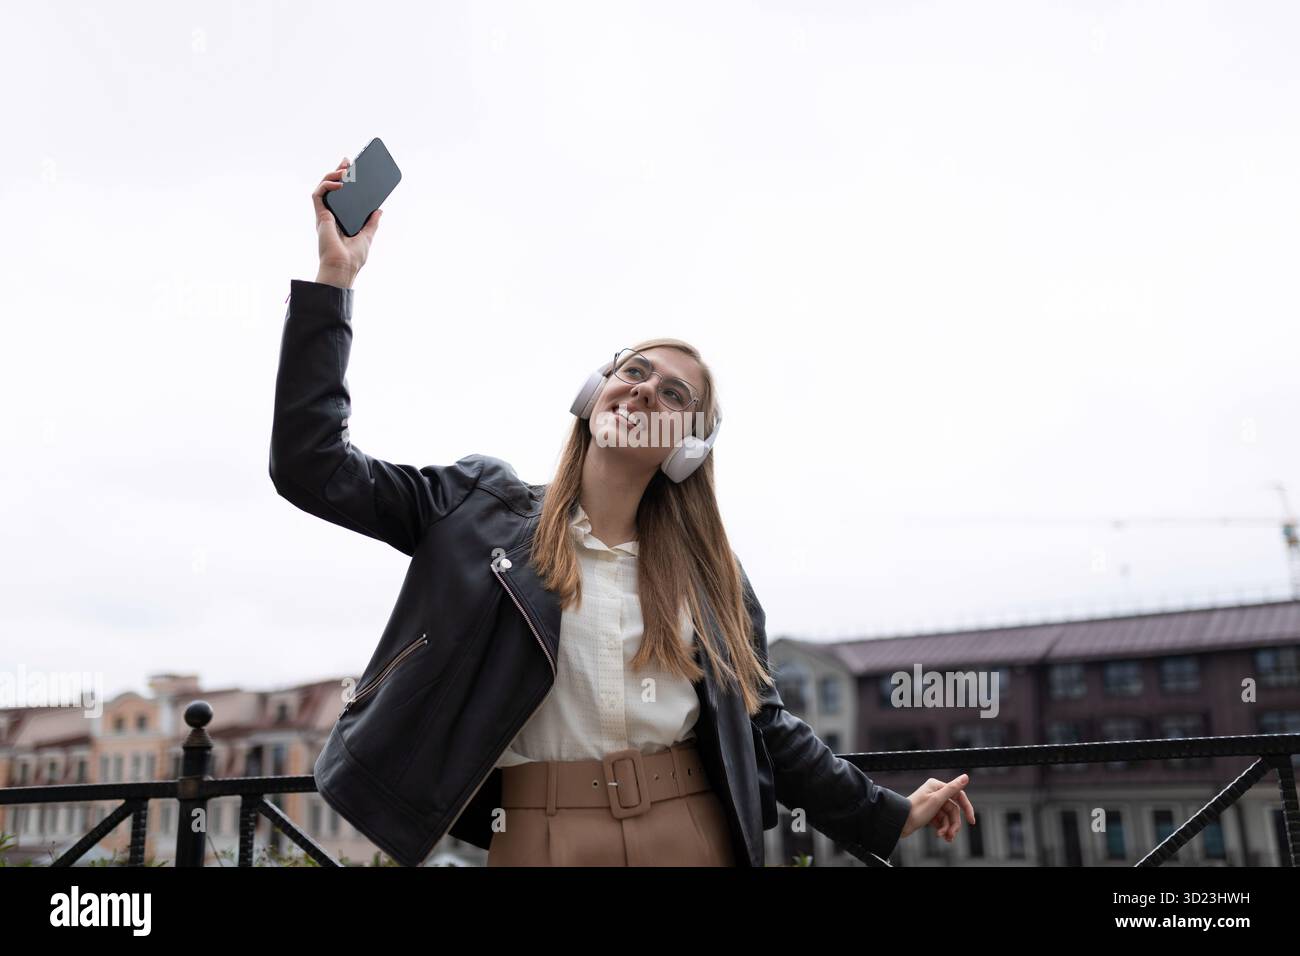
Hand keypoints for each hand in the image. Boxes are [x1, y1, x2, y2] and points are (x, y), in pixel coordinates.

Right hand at [312, 156, 382, 285]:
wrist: (343, 267)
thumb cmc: (353, 258)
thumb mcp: (367, 236)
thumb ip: (371, 223)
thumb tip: (379, 210)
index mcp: (340, 219)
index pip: (342, 195)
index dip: (345, 180)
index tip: (352, 168)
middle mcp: (330, 215)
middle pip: (332, 188)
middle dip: (337, 171)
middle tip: (347, 161)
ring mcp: (324, 215)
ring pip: (323, 188)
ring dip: (331, 175)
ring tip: (344, 169)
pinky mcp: (320, 216)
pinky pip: (318, 195)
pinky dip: (326, 185)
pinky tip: (338, 184)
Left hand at [900, 774, 975, 842]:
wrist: (900, 823)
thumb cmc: (916, 810)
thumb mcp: (937, 800)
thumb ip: (952, 789)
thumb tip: (966, 777)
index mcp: (937, 786)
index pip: (958, 795)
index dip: (967, 808)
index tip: (972, 821)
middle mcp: (935, 793)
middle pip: (953, 810)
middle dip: (954, 824)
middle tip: (952, 835)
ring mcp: (932, 804)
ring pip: (948, 817)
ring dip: (948, 828)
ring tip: (946, 838)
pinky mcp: (929, 814)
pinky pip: (941, 822)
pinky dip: (942, 829)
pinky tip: (940, 835)